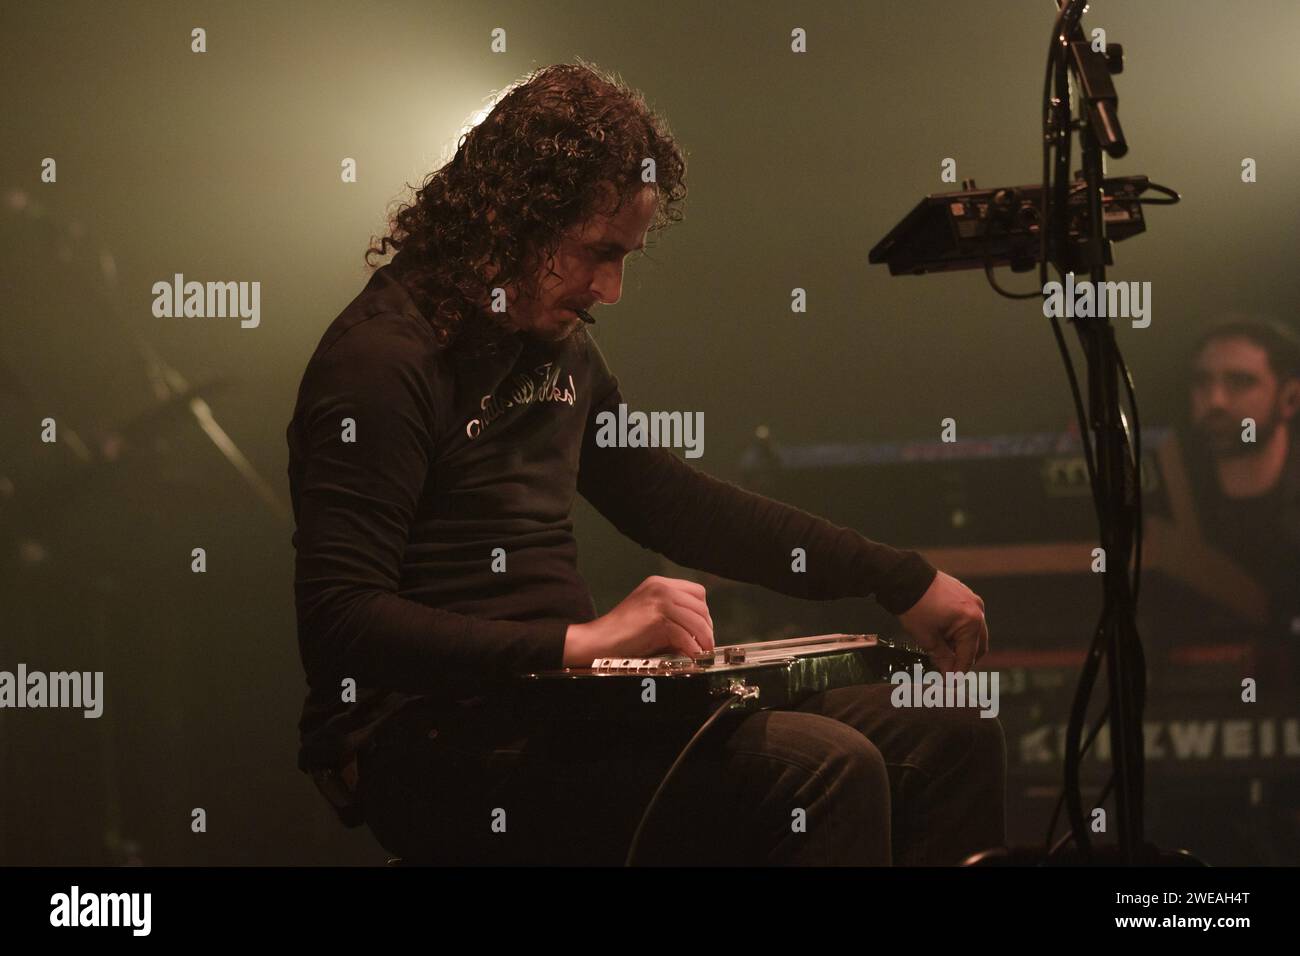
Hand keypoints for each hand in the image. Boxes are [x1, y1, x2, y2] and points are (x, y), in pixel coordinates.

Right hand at [564, 575, 714, 665]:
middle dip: (706, 628)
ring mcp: (659, 600)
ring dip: (703, 639)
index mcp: (659, 583)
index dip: (703, 613)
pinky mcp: (657, 618)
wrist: (598, 641)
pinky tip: (691, 656)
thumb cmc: (622, 635)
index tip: (703, 630)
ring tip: (702, 653)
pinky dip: (691, 648)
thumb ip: (675, 622)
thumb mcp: (652, 620)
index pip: (696, 592)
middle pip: (700, 605)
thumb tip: (700, 637)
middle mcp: (661, 587)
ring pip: (697, 619)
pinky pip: (685, 634)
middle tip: (706, 645)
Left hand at [896, 570, 988, 673]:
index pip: (968, 656)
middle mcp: (977, 610)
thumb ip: (941, 658)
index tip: (950, 684)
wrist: (904, 578)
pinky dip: (959, 631)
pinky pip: (969, 619)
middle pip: (977, 646)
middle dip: (963, 659)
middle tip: (947, 670)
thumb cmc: (914, 605)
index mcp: (971, 621)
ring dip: (961, 645)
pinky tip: (943, 636)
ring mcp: (973, 601)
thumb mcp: (926, 638)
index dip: (958, 673)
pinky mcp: (965, 595)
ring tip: (941, 652)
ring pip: (974, 633)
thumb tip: (949, 674)